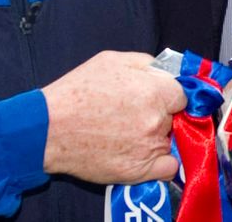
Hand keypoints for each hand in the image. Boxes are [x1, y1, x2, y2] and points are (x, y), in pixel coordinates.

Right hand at [41, 51, 186, 182]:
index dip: (169, 95)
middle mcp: (156, 120)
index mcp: (154, 91)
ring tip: (128, 133)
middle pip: (175, 118)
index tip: (158, 98)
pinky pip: (168, 167)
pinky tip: (143, 153)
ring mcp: (148, 147)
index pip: (183, 95)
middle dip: (161, 115)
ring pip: (169, 140)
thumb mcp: (112, 60)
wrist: (49, 129)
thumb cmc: (76, 92)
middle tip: (134, 114)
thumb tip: (167, 72)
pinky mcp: (139, 171)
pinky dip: (161, 162)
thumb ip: (147, 64)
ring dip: (156, 137)